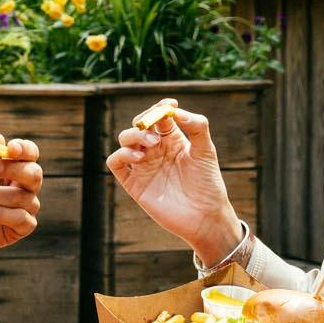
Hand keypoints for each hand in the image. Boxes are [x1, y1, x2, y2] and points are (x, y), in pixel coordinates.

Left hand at [0, 139, 41, 255]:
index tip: (11, 148)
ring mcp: (24, 208)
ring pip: (21, 197)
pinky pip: (21, 218)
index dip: (25, 150)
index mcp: (12, 166)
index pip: (30, 154)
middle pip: (33, 174)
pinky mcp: (20, 228)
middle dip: (12, 169)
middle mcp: (23, 186)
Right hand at [105, 107, 242, 266]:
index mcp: (172, 139)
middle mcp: (155, 150)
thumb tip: (177, 111)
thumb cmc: (208, 184)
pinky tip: (138, 158)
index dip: (161, 107)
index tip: (169, 106)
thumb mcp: (206, 151)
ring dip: (132, 135)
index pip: (159, 116)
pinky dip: (121, 155)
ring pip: (125, 140)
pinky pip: (115, 163)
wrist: (204, 216)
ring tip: (149, 144)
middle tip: (155, 131)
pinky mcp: (133, 183)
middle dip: (144, 121)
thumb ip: (197, 127)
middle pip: (139, 125)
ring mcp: (143, 165)